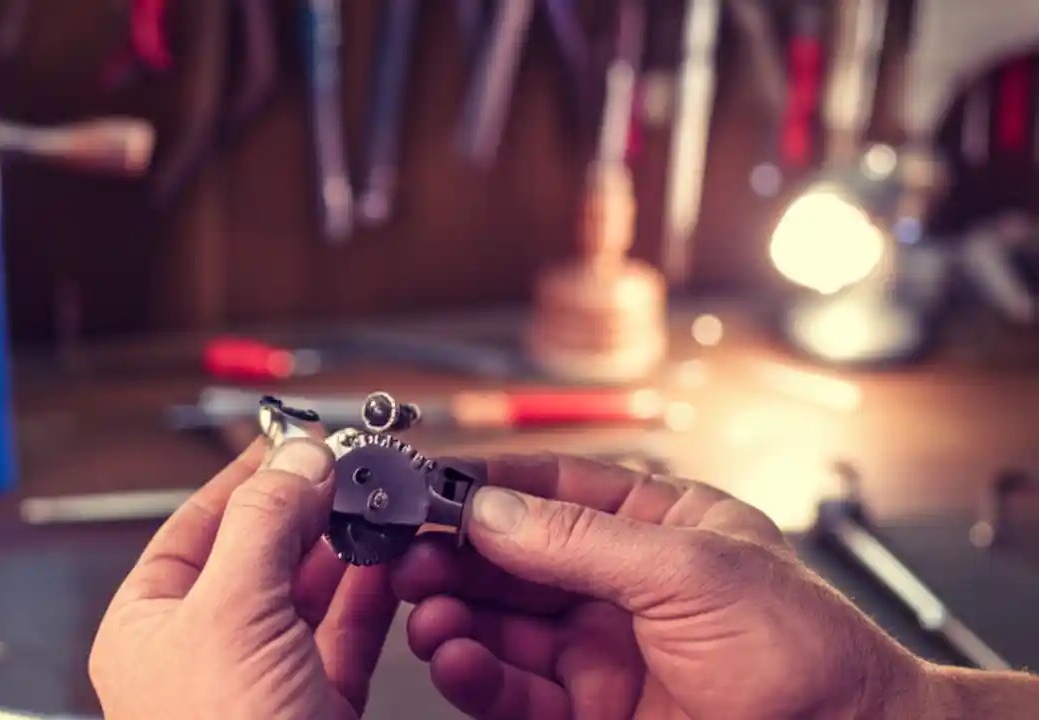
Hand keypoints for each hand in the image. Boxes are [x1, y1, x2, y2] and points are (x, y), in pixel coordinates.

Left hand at [90, 439, 397, 719]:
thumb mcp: (231, 615)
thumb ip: (264, 525)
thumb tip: (297, 458)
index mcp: (150, 628)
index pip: (196, 526)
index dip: (245, 476)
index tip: (290, 437)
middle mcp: (206, 650)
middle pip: (260, 552)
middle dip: (307, 505)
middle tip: (349, 463)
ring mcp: (265, 677)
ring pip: (310, 591)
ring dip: (347, 543)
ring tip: (377, 498)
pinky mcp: (321, 703)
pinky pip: (350, 632)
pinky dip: (372, 592)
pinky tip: (389, 556)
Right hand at [392, 455, 931, 718]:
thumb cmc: (805, 651)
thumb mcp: (691, 571)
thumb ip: (581, 542)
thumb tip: (493, 508)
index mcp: (655, 525)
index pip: (553, 489)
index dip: (489, 486)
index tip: (430, 488)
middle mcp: (620, 583)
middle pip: (514, 558)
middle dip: (457, 555)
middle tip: (407, 553)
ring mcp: (602, 649)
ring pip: (503, 623)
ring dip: (455, 614)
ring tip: (423, 610)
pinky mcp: (588, 712)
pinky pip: (515, 687)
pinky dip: (477, 673)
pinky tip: (455, 658)